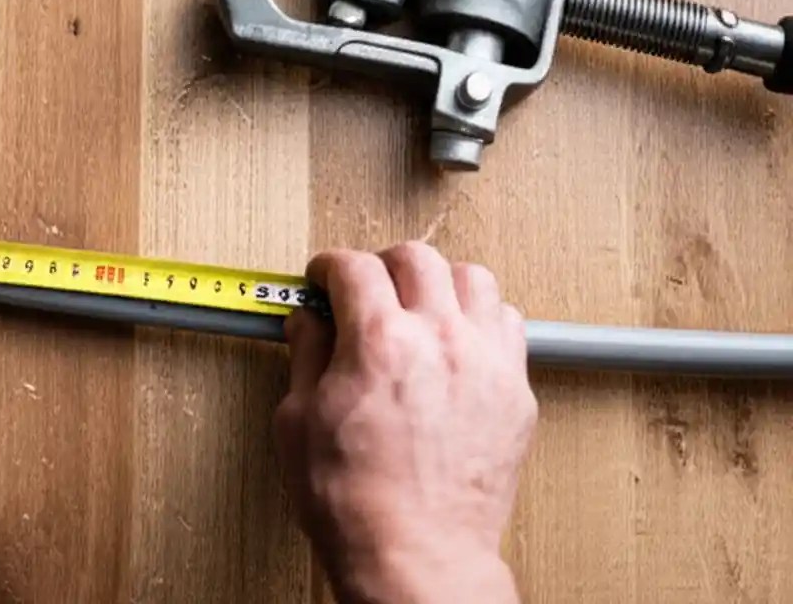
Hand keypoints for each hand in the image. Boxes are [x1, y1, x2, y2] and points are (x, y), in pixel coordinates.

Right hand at [276, 243, 534, 603]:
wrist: (416, 554)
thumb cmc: (356, 502)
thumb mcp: (298, 421)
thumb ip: (306, 356)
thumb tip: (308, 324)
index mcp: (378, 342)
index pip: (354, 267)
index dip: (329, 266)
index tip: (324, 278)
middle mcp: (439, 340)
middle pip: (416, 257)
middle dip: (382, 263)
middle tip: (366, 286)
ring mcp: (485, 363)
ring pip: (474, 278)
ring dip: (440, 282)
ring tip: (419, 304)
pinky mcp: (515, 392)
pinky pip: (509, 324)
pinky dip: (481, 318)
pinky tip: (458, 338)